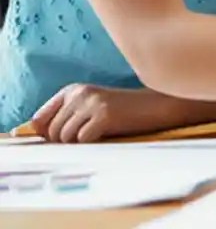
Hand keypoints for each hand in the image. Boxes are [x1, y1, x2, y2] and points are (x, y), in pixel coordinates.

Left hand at [29, 84, 176, 142]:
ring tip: (99, 136)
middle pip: (51, 132)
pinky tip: (107, 135)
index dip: (47, 135)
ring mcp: (92, 103)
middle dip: (66, 142)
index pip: (39, 119)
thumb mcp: (91, 109)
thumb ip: (65, 118)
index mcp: (72, 90)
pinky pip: (83, 140)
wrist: (158, 105)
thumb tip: (38, 137)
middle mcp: (79, 94)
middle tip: (88, 139)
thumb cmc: (123, 112)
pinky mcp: (105, 115)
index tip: (64, 140)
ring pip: (66, 137)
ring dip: (80, 144)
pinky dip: (93, 144)